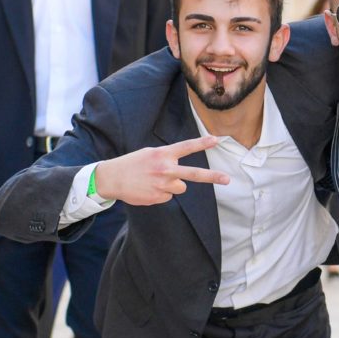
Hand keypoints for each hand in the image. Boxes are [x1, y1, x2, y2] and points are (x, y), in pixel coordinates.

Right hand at [94, 136, 229, 205]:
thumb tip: (182, 175)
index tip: (216, 140)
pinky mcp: (158, 197)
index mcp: (162, 154)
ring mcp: (162, 185)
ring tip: (154, 181)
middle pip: (193, 174)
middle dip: (212, 177)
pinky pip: (168, 196)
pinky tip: (148, 188)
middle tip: (227, 180)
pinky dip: (161, 193)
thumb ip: (167, 159)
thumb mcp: (149, 153)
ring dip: (172, 185)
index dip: (202, 143)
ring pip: (181, 187)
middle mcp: (165, 169)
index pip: (186, 147)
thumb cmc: (133, 164)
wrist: (111, 179)